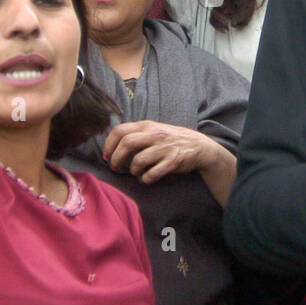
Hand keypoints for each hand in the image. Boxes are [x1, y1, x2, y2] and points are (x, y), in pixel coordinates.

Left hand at [104, 120, 225, 183]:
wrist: (199, 146)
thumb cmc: (170, 140)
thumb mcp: (154, 130)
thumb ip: (136, 133)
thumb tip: (111, 144)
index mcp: (147, 126)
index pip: (120, 130)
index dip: (109, 144)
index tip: (106, 155)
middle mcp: (155, 135)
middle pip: (126, 143)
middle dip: (116, 158)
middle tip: (114, 166)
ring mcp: (164, 148)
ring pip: (138, 161)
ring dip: (132, 170)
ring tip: (135, 172)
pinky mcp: (173, 162)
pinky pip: (152, 174)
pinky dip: (145, 179)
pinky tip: (147, 178)